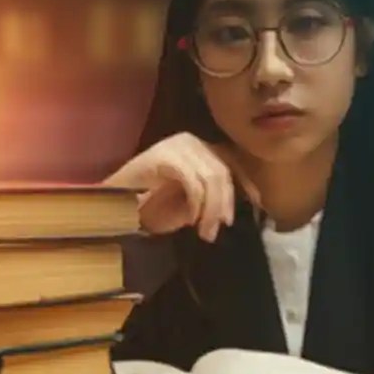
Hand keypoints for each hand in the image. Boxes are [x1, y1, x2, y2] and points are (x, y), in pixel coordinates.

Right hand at [106, 132, 261, 242]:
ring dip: (211, 209)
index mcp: (200, 148)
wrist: (114, 204)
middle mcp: (191, 141)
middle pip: (223, 172)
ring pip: (211, 177)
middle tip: (219, 229)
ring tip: (205, 232)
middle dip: (225, 204)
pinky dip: (196, 203)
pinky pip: (192, 181)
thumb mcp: (191, 203)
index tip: (258, 205)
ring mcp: (177, 146)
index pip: (232, 162)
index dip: (247, 183)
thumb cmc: (152, 206)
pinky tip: (191, 219)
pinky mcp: (164, 156)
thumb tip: (240, 208)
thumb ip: (213, 198)